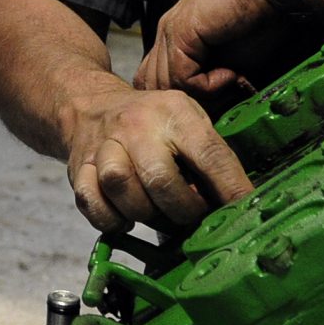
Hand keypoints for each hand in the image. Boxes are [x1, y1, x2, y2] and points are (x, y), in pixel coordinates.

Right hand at [64, 80, 253, 233]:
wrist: (90, 106)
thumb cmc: (152, 122)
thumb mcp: (188, 120)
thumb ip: (208, 156)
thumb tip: (233, 204)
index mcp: (173, 113)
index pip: (208, 153)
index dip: (230, 187)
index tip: (244, 210)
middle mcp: (136, 126)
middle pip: (160, 179)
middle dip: (182, 209)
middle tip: (190, 215)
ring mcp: (103, 146)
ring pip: (120, 187)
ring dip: (144, 213)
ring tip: (157, 213)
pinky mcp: (78, 168)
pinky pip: (92, 203)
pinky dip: (111, 219)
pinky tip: (126, 216)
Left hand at [133, 0, 281, 100]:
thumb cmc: (261, 20)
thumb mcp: (232, 61)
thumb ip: (210, 80)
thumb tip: (206, 115)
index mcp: (174, 38)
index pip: (153, 80)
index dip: (178, 98)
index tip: (214, 104)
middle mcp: (166, 35)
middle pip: (152, 86)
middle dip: (186, 102)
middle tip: (223, 99)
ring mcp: (169, 32)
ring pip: (164, 85)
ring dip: (200, 96)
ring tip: (231, 84)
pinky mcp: (179, 32)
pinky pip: (181, 77)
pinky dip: (208, 85)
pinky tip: (230, 73)